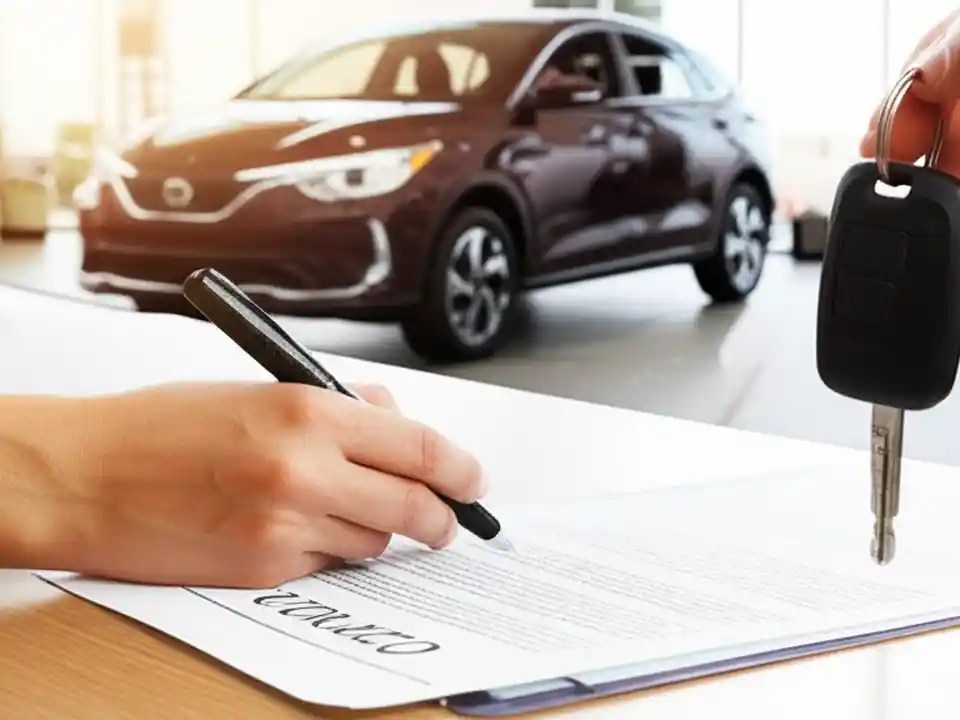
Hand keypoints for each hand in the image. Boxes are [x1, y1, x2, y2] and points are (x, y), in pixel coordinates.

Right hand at [0, 382, 484, 587]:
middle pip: (414, 505)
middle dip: (441, 519)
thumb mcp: (258, 391)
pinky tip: (292, 530)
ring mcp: (285, 524)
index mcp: (308, 410)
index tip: (473, 481)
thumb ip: (337, 406)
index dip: (460, 469)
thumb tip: (396, 419)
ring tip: (338, 512)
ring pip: (373, 542)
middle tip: (447, 522)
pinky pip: (325, 566)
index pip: (419, 445)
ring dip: (373, 532)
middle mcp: (305, 468)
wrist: (82, 477)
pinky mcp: (263, 569)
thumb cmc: (161, 427)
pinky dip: (324, 552)